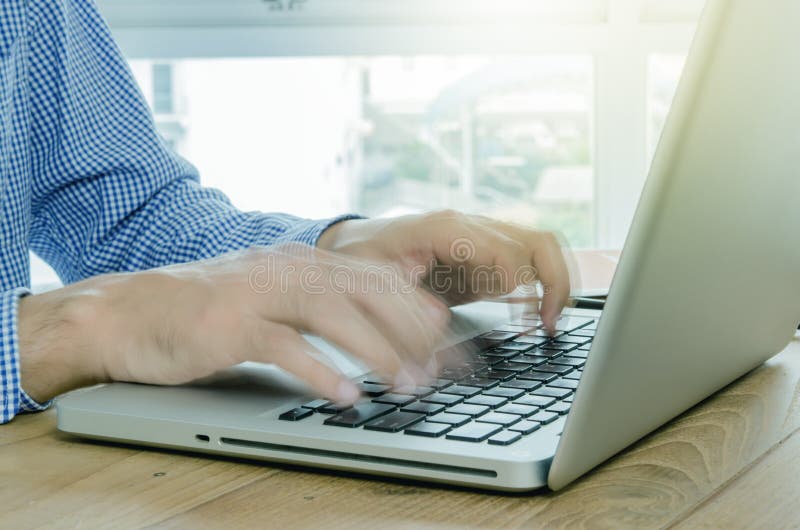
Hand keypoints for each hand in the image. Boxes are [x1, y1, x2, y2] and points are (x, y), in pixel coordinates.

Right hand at [18, 244, 449, 404]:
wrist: (130, 311)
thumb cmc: (208, 311)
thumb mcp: (271, 297)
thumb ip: (318, 303)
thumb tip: (372, 324)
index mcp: (300, 262)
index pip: (373, 276)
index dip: (413, 304)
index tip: (444, 336)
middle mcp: (284, 269)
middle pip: (363, 290)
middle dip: (407, 329)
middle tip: (435, 368)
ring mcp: (256, 293)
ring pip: (331, 312)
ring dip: (375, 349)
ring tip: (403, 383)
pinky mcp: (227, 324)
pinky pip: (282, 346)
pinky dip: (318, 370)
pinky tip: (344, 394)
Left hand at [318, 210, 571, 330]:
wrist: (356, 244)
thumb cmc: (363, 259)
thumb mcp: (376, 279)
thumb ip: (407, 298)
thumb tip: (440, 320)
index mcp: (447, 228)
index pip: (504, 251)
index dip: (519, 288)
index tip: (522, 321)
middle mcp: (471, 224)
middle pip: (536, 242)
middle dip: (552, 284)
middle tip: (549, 322)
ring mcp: (482, 233)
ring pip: (541, 245)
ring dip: (555, 282)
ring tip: (550, 321)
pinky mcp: (485, 250)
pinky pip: (528, 257)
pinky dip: (543, 284)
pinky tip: (536, 315)